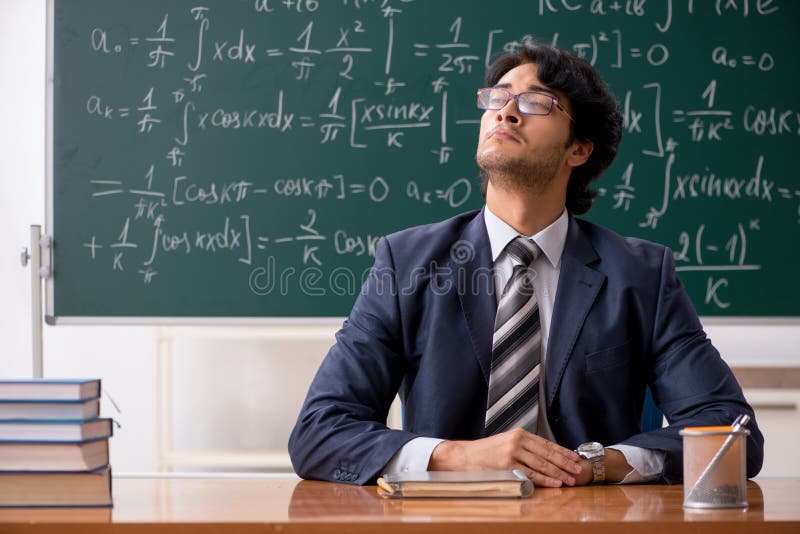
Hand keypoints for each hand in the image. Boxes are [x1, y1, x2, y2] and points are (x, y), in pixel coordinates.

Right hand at [427, 428, 583, 486]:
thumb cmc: (485, 452)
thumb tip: (544, 455)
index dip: (562, 451)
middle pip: (547, 454)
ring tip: (570, 480)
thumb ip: (523, 446)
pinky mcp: (507, 466)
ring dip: (559, 474)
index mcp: (519, 433)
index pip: (546, 443)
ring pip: (542, 465)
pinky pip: (531, 475)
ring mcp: (512, 453)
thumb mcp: (506, 442)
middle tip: (578, 471)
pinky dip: (545, 480)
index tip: (575, 458)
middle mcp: (517, 441)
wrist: (464, 456)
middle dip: (565, 463)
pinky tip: (555, 483)